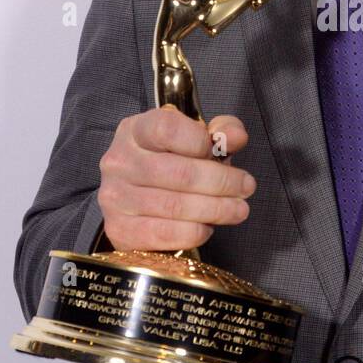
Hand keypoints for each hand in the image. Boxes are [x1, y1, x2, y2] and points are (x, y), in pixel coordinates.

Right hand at [98, 109, 254, 250]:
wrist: (135, 198)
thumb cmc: (170, 162)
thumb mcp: (195, 139)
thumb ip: (219, 131)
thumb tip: (235, 136)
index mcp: (136, 130)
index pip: (166, 129)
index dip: (201, 142)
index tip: (224, 151)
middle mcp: (119, 161)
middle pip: (178, 172)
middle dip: (222, 182)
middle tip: (247, 187)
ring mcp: (115, 197)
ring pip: (174, 206)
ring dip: (215, 210)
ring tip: (238, 210)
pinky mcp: (118, 229)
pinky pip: (162, 234)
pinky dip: (192, 232)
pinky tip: (208, 227)